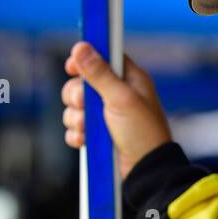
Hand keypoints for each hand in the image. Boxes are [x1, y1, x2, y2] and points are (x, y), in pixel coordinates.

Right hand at [61, 41, 172, 178]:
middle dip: (76, 95)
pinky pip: (75, 129)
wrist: (145, 171)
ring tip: (88, 129)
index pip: (102, 58)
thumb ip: (100, 73)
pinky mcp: (97, 136)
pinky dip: (76, 135)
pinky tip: (84, 141)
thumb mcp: (121, 99)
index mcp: (129, 80)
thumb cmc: (141, 133)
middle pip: (81, 83)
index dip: (85, 60)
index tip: (72, 67)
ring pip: (74, 108)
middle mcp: (116, 95)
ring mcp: (105, 116)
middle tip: (83, 105)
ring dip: (76, 118)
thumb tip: (81, 46)